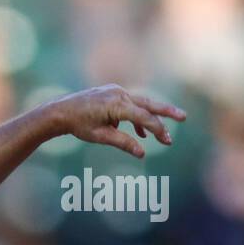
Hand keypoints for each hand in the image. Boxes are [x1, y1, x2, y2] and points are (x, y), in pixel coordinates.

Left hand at [47, 84, 185, 158]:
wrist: (60, 111)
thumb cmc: (78, 125)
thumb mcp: (100, 137)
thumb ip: (123, 143)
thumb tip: (142, 153)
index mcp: (116, 105)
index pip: (143, 117)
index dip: (157, 129)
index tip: (166, 140)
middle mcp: (119, 94)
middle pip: (148, 104)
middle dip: (166, 112)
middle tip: (183, 118)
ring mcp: (116, 91)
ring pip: (140, 104)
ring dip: (152, 117)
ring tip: (162, 133)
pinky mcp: (112, 93)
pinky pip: (129, 104)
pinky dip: (136, 117)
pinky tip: (140, 132)